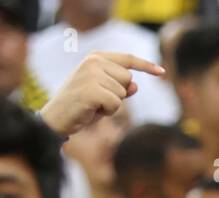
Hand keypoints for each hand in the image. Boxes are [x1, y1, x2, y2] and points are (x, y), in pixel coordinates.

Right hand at [39, 51, 163, 136]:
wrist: (57, 118)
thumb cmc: (82, 105)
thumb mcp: (104, 94)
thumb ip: (120, 88)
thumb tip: (135, 85)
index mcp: (96, 58)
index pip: (127, 59)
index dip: (146, 65)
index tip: (162, 71)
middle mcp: (93, 62)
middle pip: (128, 79)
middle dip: (119, 94)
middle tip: (97, 99)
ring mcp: (92, 74)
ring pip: (123, 93)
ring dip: (112, 105)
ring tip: (93, 105)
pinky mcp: (92, 89)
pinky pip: (116, 104)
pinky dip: (108, 112)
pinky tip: (92, 111)